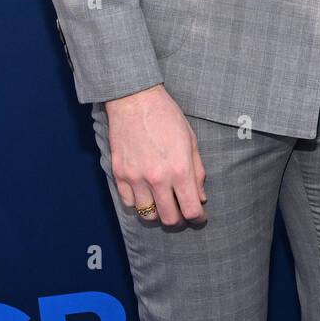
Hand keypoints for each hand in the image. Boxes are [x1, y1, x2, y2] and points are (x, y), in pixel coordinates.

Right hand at [105, 84, 206, 224]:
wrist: (134, 100)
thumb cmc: (166, 116)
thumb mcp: (190, 140)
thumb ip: (197, 171)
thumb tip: (200, 196)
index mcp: (180, 169)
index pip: (192, 209)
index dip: (198, 218)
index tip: (199, 217)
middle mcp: (157, 178)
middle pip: (169, 219)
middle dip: (179, 220)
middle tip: (181, 214)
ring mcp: (136, 178)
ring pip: (148, 215)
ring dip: (158, 213)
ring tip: (163, 204)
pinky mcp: (119, 175)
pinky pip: (129, 203)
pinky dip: (139, 203)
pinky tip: (145, 193)